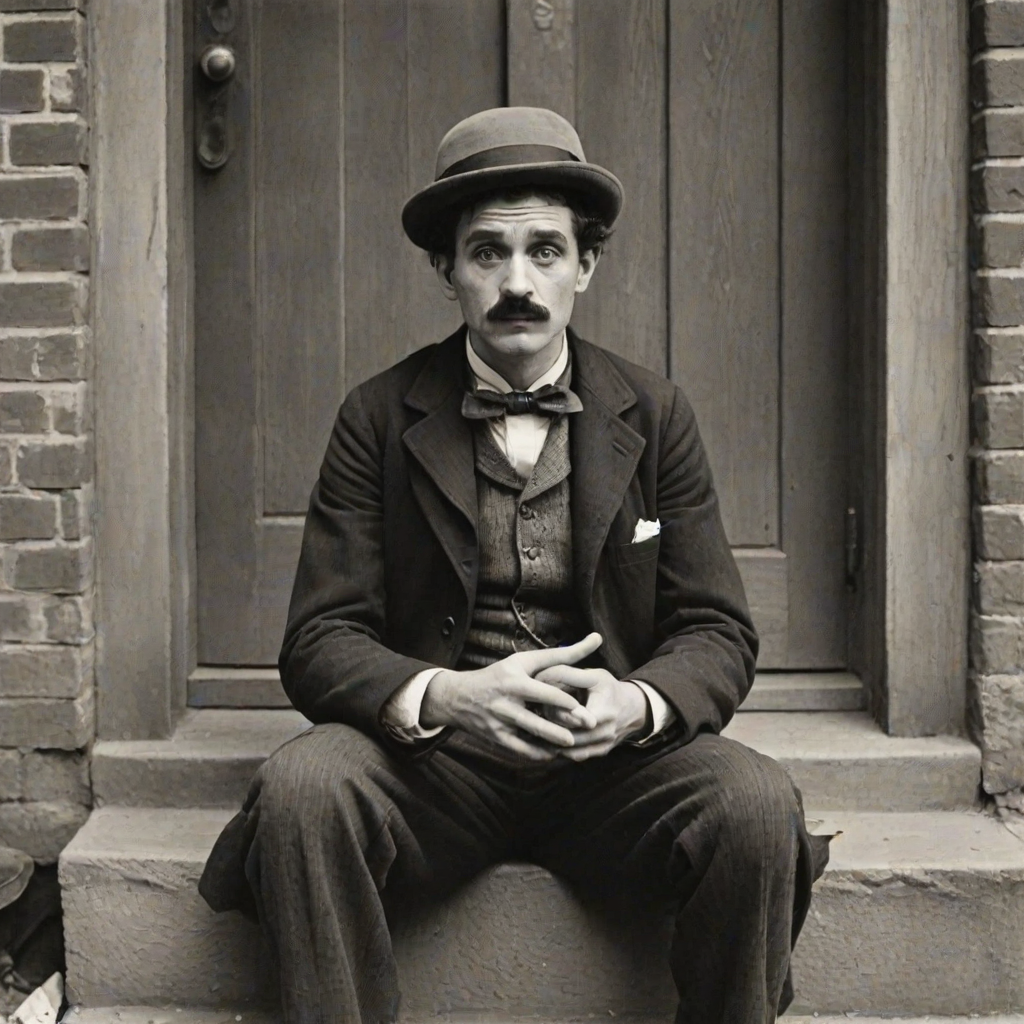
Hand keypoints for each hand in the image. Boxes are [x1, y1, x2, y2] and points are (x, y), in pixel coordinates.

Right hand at [420, 633, 601, 760]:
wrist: (459, 697)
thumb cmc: (500, 674)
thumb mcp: (525, 660)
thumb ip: (562, 653)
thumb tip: (597, 639)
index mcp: (514, 681)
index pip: (542, 693)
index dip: (563, 701)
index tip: (581, 708)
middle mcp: (505, 703)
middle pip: (536, 720)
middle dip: (560, 728)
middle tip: (585, 730)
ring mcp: (500, 723)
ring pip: (529, 738)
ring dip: (552, 743)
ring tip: (572, 745)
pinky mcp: (496, 738)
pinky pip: (520, 750)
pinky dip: (538, 753)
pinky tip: (554, 753)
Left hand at [535, 665, 647, 761]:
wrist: (633, 708)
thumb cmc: (608, 688)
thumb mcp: (593, 675)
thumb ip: (567, 674)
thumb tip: (539, 675)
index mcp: (604, 711)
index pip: (574, 718)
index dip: (557, 712)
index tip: (543, 703)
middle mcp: (605, 732)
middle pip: (569, 735)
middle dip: (551, 725)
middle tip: (536, 716)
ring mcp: (603, 745)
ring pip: (570, 750)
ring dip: (552, 740)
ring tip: (535, 729)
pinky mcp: (600, 753)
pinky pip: (576, 756)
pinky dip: (560, 750)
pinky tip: (547, 740)